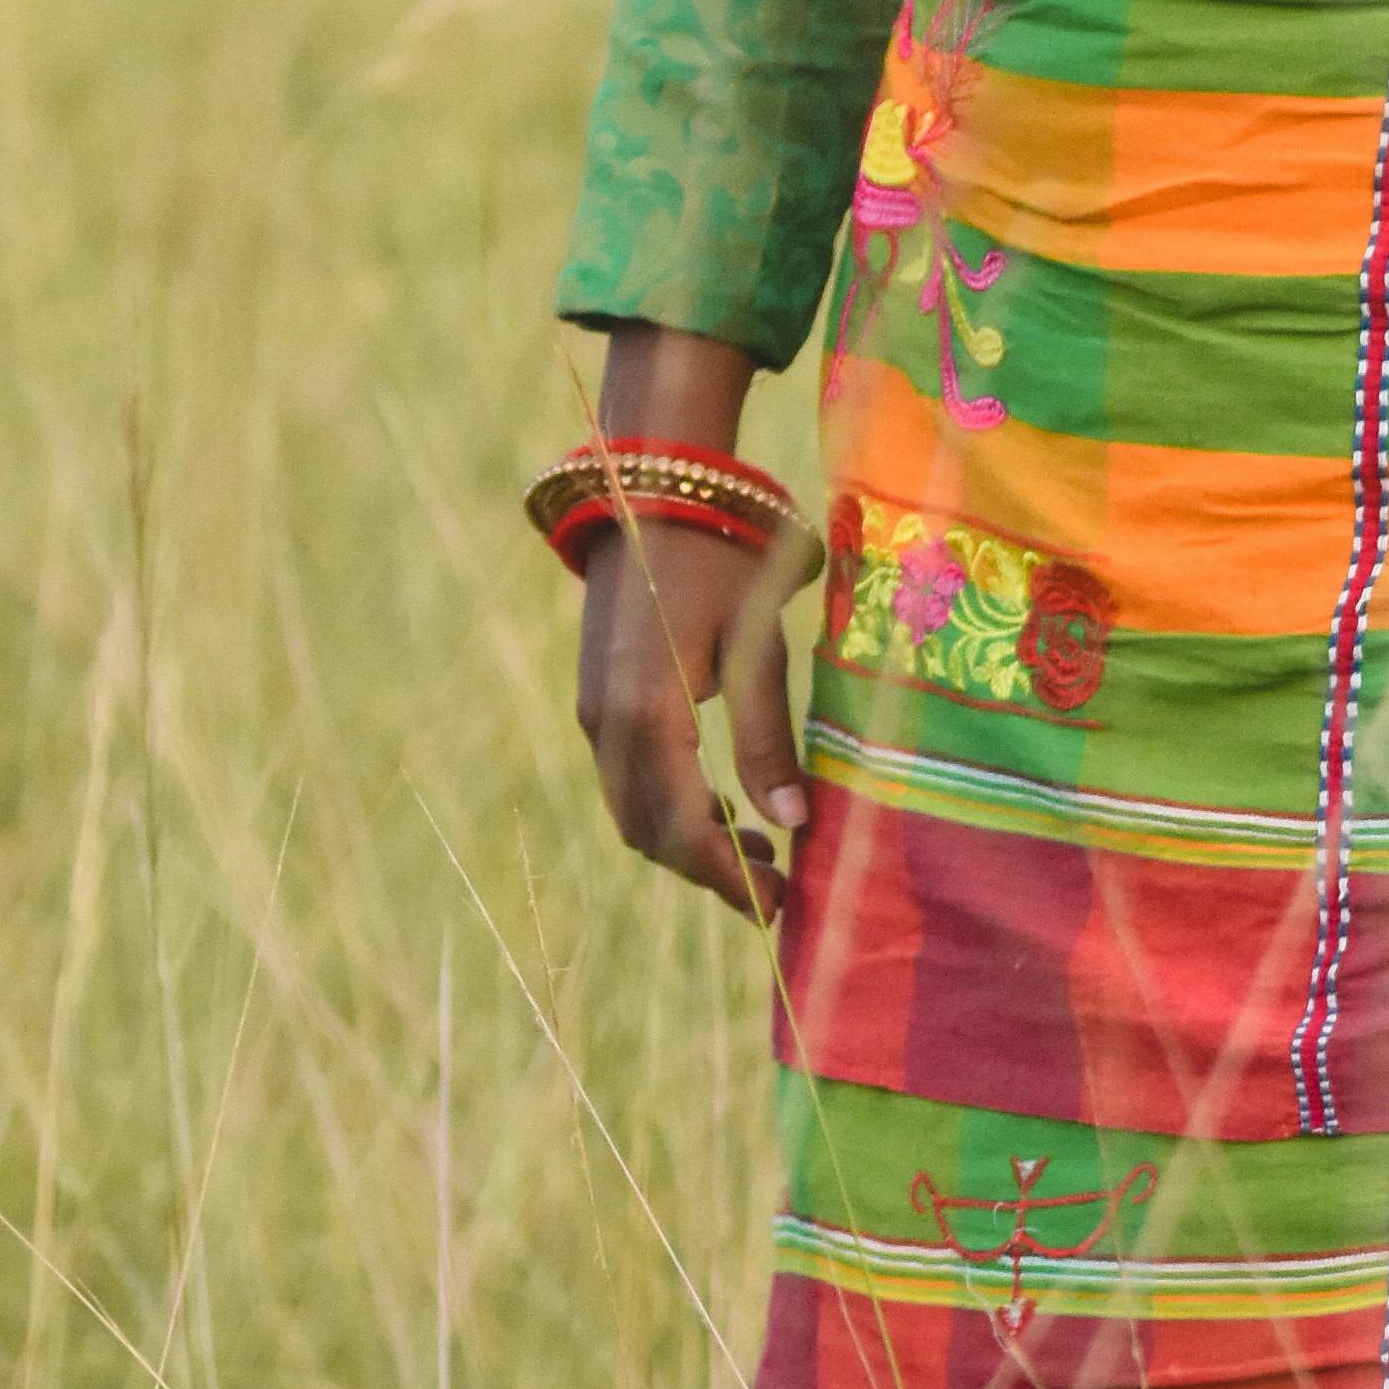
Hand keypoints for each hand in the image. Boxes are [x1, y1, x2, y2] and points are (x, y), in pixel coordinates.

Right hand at [575, 511, 807, 925]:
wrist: (654, 486)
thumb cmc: (721, 555)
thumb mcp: (757, 642)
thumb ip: (768, 735)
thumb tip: (794, 822)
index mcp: (647, 714)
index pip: (681, 830)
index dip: (729, 877)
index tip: (781, 901)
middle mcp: (607, 725)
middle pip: (650, 834)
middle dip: (711, 870)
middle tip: (781, 886)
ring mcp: (594, 713)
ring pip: (635, 811)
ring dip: (692, 841)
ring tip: (765, 850)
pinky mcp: (599, 699)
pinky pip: (628, 779)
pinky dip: (672, 807)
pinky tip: (726, 806)